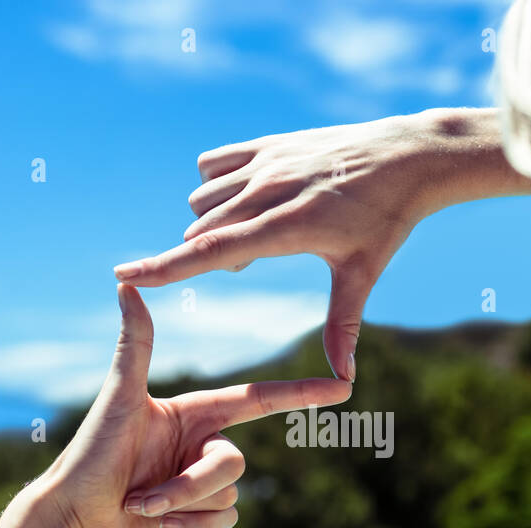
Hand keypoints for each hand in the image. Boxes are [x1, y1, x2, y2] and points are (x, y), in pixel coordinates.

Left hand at [26, 283, 351, 527]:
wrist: (72, 518)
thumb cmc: (89, 454)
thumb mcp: (119, 397)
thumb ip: (135, 343)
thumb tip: (126, 283)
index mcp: (193, 412)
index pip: (258, 399)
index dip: (301, 393)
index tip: (341, 385)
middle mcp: (201, 443)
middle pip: (235, 463)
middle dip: (193, 484)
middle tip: (148, 496)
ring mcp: (200, 480)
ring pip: (229, 496)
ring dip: (184, 506)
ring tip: (142, 506)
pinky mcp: (196, 514)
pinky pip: (225, 521)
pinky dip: (192, 527)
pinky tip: (157, 526)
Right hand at [113, 114, 442, 382]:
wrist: (407, 156)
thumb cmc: (388, 219)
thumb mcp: (364, 273)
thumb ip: (343, 325)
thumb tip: (345, 381)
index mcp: (287, 227)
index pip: (210, 251)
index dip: (164, 267)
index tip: (123, 276)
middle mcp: (268, 190)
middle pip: (202, 231)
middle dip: (209, 255)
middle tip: (251, 263)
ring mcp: (266, 163)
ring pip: (204, 199)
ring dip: (212, 222)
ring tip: (255, 231)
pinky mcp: (267, 143)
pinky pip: (213, 165)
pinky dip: (216, 185)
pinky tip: (244, 198)